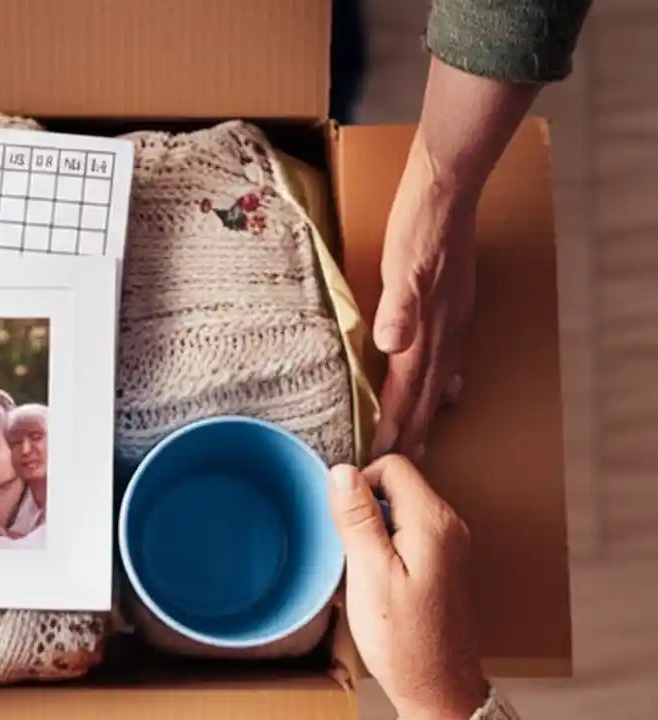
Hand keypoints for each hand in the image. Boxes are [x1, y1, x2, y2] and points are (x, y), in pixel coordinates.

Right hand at [328, 457, 488, 719]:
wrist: (438, 688)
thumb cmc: (403, 639)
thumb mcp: (369, 574)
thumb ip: (358, 519)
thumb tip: (341, 471)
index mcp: (433, 522)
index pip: (392, 466)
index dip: (359, 485)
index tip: (344, 521)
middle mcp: (448, 526)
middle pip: (397, 486)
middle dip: (364, 509)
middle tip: (350, 551)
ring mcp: (449, 545)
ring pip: (399, 510)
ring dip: (372, 531)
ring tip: (361, 570)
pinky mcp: (443, 563)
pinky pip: (407, 534)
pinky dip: (385, 548)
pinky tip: (375, 581)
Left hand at [371, 142, 476, 460]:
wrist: (447, 191)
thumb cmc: (416, 228)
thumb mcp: (400, 265)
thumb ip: (398, 308)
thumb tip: (389, 346)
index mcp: (423, 330)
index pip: (405, 392)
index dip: (393, 427)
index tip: (380, 459)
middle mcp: (442, 332)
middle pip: (426, 396)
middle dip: (412, 434)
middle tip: (399, 468)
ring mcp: (452, 321)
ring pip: (440, 381)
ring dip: (429, 415)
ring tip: (422, 444)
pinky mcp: (453, 307)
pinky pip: (450, 358)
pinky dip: (445, 382)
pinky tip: (450, 390)